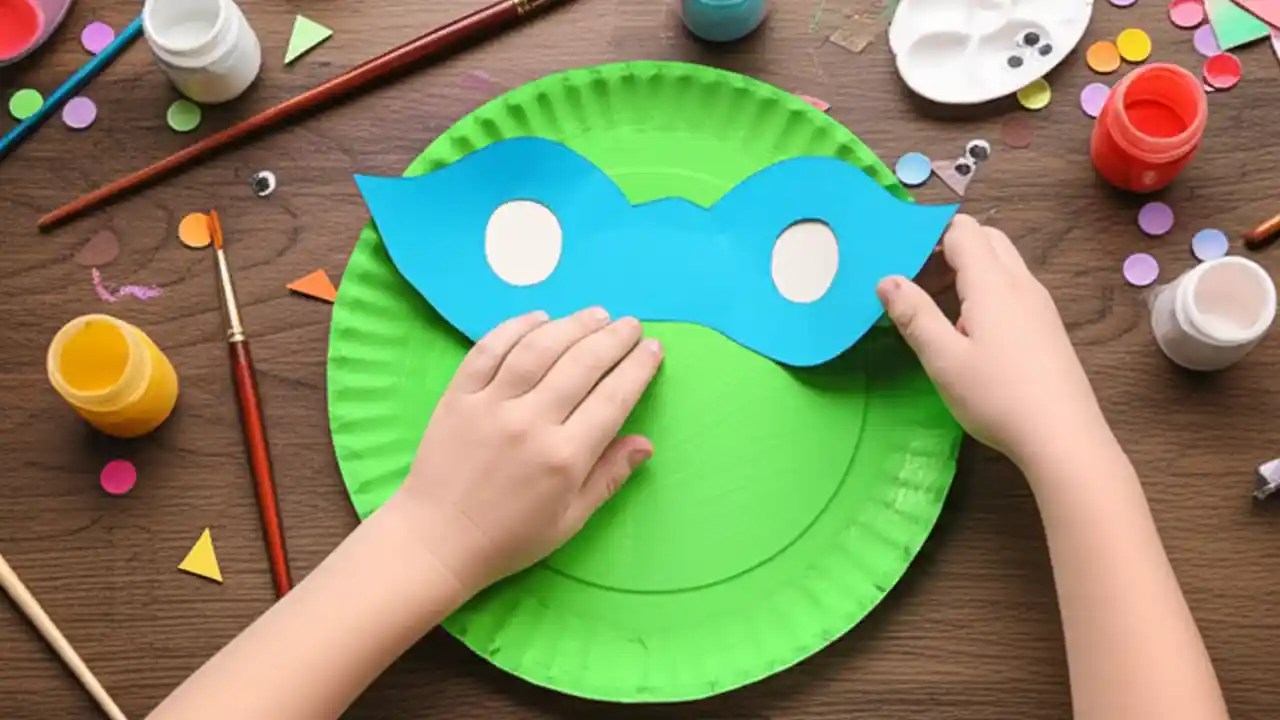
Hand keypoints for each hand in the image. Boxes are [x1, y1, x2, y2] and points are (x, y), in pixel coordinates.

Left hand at [391, 308, 662, 594]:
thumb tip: (646, 442)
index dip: (637, 368)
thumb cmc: (509, 537)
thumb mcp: (569, 520)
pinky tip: (539, 318)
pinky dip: (516, 327)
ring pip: (539, 349)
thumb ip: (608, 476)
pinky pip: (490, 349)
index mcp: (564, 458)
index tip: (653, 349)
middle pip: (581, 364)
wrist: (436, 540)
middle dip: (613, 338)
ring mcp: (491, 405)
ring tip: (595, 315)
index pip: (613, 398)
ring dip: (572, 325)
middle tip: (631, 324)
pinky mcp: (458, 396)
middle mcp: (530, 423)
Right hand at [876, 214, 1112, 471]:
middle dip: (948, 248)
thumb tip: (886, 279)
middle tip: (915, 281)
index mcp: (994, 283)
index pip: (962, 230)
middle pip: (986, 239)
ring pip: (1001, 263)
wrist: (1063, 438)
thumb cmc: (997, 397)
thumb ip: (914, 315)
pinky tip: (968, 330)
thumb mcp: (944, 359)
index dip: (929, 235)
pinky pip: (1012, 288)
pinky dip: (985, 291)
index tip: (899, 258)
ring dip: (967, 271)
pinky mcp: (1046, 326)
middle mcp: (1021, 283)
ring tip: (934, 308)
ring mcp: (1039, 304)